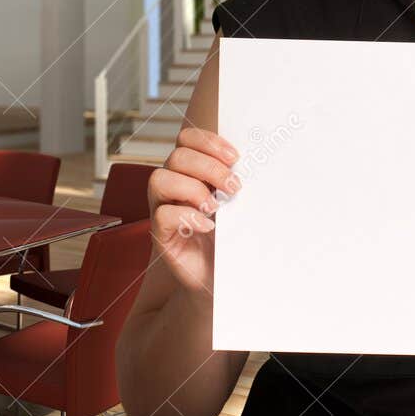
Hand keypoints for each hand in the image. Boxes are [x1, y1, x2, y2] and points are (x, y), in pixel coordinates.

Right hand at [148, 127, 239, 295]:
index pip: (187, 140)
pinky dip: (186, 216)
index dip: (208, 142)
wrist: (224, 275)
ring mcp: (163, 208)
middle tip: (233, 187)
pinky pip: (162, 214)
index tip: (235, 158)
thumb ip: (235, 182)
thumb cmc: (231, 236)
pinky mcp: (161, 234)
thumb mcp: (237, 204)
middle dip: (208, 167)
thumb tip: (254, 164)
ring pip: (160, 179)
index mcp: (190, 171)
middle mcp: (173, 185)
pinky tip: (207, 226)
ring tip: (215, 207)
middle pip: (177, 156)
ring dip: (193, 189)